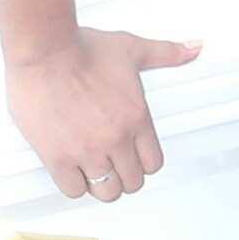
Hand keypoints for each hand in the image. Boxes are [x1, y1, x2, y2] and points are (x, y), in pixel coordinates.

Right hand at [3, 25, 200, 203]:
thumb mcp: (131, 48)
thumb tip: (193, 47)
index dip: (143, 163)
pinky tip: (71, 171)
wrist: (44, 50)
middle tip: (112, 166)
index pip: (153, 163)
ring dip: (101, 185)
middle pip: (132, 182)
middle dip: (124, 176)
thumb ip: (165, 53)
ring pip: (106, 191)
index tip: (132, 158)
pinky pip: (73, 189)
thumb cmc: (80, 48)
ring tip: (92, 173)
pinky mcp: (58, 156)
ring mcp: (88, 150)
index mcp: (137, 118)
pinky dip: (74, 184)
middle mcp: (116, 138)